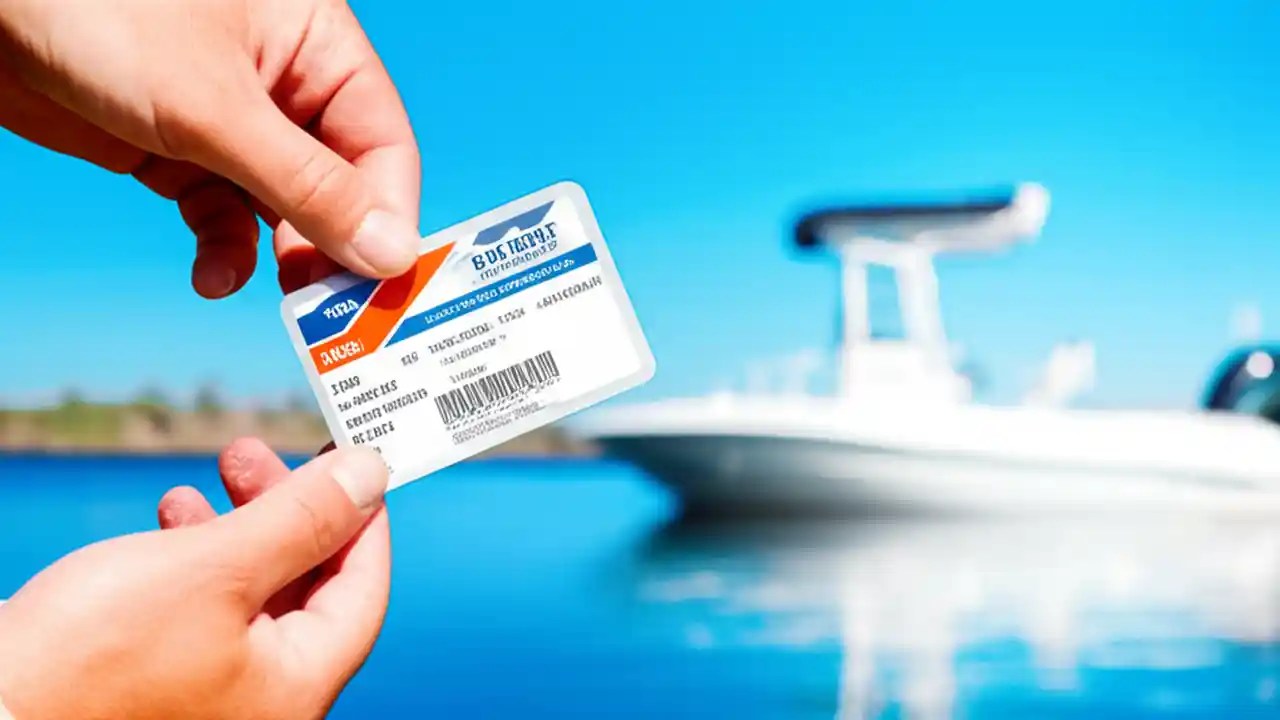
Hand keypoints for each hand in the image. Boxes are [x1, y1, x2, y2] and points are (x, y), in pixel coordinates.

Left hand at [0, 0, 420, 297]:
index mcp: (318, 45)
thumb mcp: (216, 109)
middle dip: (336, 247)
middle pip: (342, 183)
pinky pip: (224, 214)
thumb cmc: (102, 14)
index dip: (389, 215)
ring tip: (285, 305)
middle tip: (337, 313)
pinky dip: (224, 251)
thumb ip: (308, 185)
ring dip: (282, 259)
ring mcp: (232, 120)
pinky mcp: (181, 150)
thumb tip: (390, 253)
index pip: (384, 144)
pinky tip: (212, 277)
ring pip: (285, 208)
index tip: (385, 284)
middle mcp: (285, 83)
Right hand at [0, 442, 391, 719]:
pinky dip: (198, 558)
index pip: (362, 593)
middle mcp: (263, 701)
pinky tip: (172, 517)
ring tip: (204, 479)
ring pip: (253, 593)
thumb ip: (303, 519)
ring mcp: (213, 694)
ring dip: (238, 526)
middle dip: (286, 511)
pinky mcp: (163, 679)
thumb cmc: (95, 653)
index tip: (349, 466)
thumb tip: (370, 475)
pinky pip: (206, 609)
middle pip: (307, 588)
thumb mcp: (217, 568)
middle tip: (253, 455)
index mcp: (295, 689)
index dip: (361, 521)